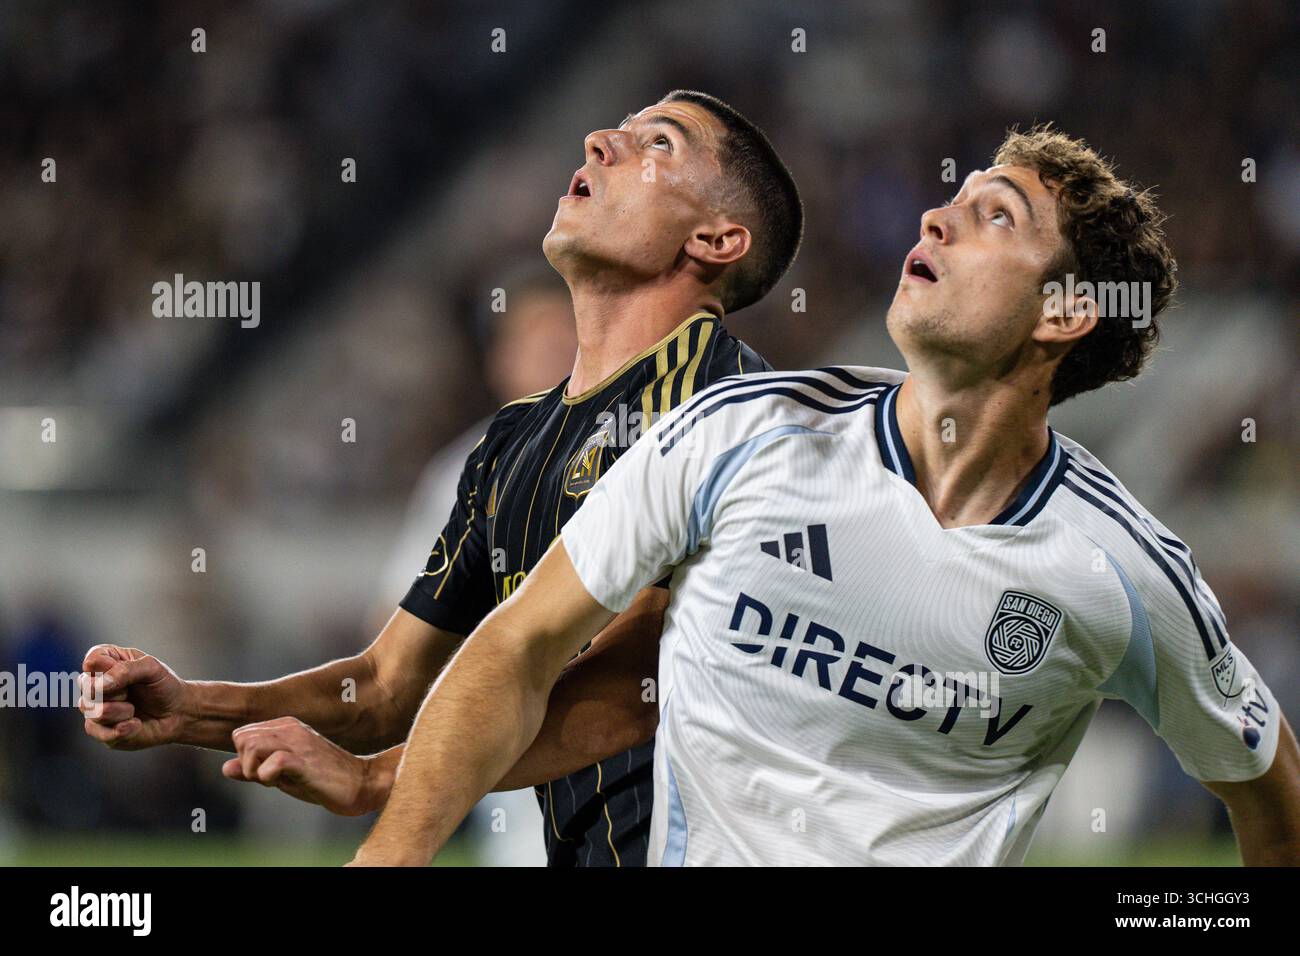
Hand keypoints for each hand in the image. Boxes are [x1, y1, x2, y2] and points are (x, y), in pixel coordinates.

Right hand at [80, 644, 189, 749]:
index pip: (91, 661)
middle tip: (132, 693)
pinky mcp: (100, 730)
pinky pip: (98, 731)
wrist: (178, 714)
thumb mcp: (152, 669)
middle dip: (116, 692)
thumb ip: (126, 670)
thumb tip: (99, 685)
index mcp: (107, 662)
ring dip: (120, 711)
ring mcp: (95, 707)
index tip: (129, 673)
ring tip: (134, 710)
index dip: (108, 669)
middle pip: (87, 686)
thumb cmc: (164, 686)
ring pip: (91, 710)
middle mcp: (96, 684)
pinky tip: (135, 725)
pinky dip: (122, 729)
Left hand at [223, 717, 384, 816]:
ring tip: (275, 781)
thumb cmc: (323, 780)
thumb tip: (225, 767)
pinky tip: (284, 783)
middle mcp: (290, 727)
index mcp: (285, 726)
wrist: (361, 783)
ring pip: (250, 747)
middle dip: (246, 763)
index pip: (242, 734)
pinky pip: (270, 763)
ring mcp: (298, 741)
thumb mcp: (284, 774)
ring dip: (254, 771)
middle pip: (241, 738)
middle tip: (268, 778)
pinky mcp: (304, 759)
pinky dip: (267, 777)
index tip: (265, 771)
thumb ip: (255, 768)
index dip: (246, 757)